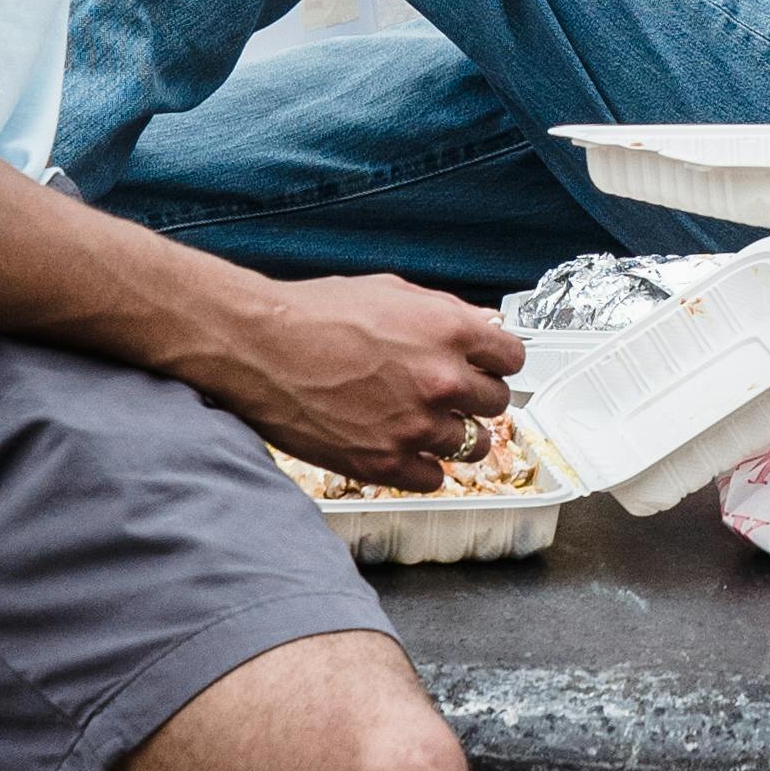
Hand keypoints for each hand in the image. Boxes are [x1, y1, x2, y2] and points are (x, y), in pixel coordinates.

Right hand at [183, 272, 527, 487]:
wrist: (258, 347)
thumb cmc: (314, 314)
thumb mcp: (389, 292)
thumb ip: (444, 312)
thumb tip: (482, 324)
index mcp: (448, 330)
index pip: (512, 358)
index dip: (496, 362)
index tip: (484, 367)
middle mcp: (441, 380)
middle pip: (497, 404)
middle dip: (475, 398)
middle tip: (446, 394)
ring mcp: (416, 425)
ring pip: (474, 446)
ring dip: (455, 435)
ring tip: (424, 423)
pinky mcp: (386, 462)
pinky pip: (434, 478)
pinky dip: (423, 466)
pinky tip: (402, 446)